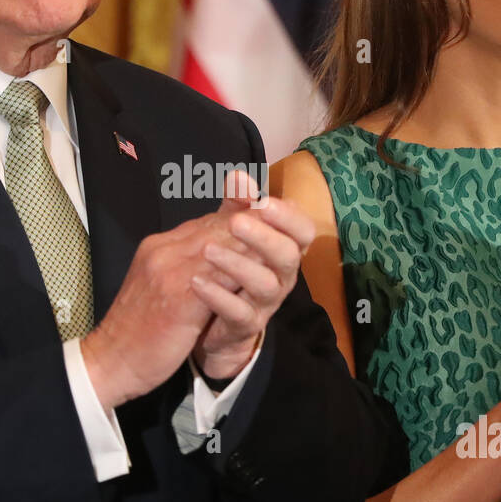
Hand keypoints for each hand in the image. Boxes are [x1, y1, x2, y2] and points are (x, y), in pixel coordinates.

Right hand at [79, 172, 263, 406]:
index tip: (272, 224)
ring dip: (255, 248)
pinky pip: (219, 279)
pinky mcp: (177, 298)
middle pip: (219, 227)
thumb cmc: (139, 328)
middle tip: (289, 231)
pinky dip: (244, 276)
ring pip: (222, 247)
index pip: (208, 223)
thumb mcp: (164, 288)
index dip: (242, 221)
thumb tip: (222, 254)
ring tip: (286, 252)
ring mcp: (168, 271)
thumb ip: (190, 265)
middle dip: (256, 228)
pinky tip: (267, 280)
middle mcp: (163, 250)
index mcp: (160, 246)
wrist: (110, 361)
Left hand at [191, 172, 316, 378]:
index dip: (288, 215)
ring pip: (265, 285)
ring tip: (208, 250)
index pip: (302, 230)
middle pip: (288, 255)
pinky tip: (197, 282)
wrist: (212, 324)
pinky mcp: (244, 326)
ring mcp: (265, 303)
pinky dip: (218, 297)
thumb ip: (238, 205)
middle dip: (264, 236)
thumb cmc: (230, 269)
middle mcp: (281, 276)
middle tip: (235, 222)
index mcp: (284, 249)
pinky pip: (238, 313)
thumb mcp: (234, 235)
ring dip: (238, 265)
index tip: (263, 201)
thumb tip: (238, 175)